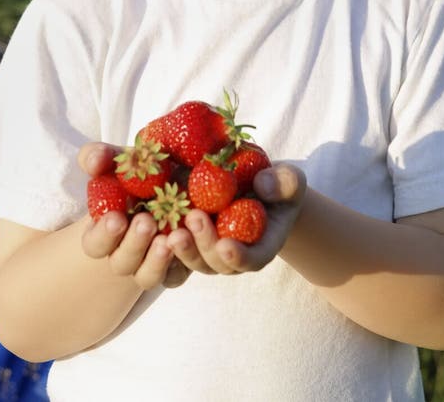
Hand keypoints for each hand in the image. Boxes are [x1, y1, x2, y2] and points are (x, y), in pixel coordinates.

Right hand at [77, 141, 189, 289]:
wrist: (178, 180)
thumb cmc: (140, 171)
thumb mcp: (122, 159)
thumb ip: (101, 156)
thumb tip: (93, 162)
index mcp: (104, 232)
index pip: (95, 244)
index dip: (103, 234)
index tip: (116, 217)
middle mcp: (125, 254)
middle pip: (122, 263)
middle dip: (134, 244)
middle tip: (147, 222)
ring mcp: (151, 264)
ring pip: (148, 276)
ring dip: (158, 261)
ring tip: (173, 236)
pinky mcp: (178, 268)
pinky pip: (180, 274)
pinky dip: (188, 258)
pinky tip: (195, 237)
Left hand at [166, 163, 306, 275]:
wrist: (253, 186)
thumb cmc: (276, 185)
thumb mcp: (288, 180)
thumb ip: (283, 183)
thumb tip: (263, 187)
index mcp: (262, 245)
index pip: (253, 259)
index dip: (240, 257)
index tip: (226, 245)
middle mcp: (234, 255)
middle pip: (218, 263)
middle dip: (204, 245)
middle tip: (194, 219)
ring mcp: (210, 251)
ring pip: (194, 261)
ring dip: (182, 249)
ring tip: (170, 229)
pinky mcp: (191, 241)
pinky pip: (175, 253)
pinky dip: (163, 246)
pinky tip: (154, 227)